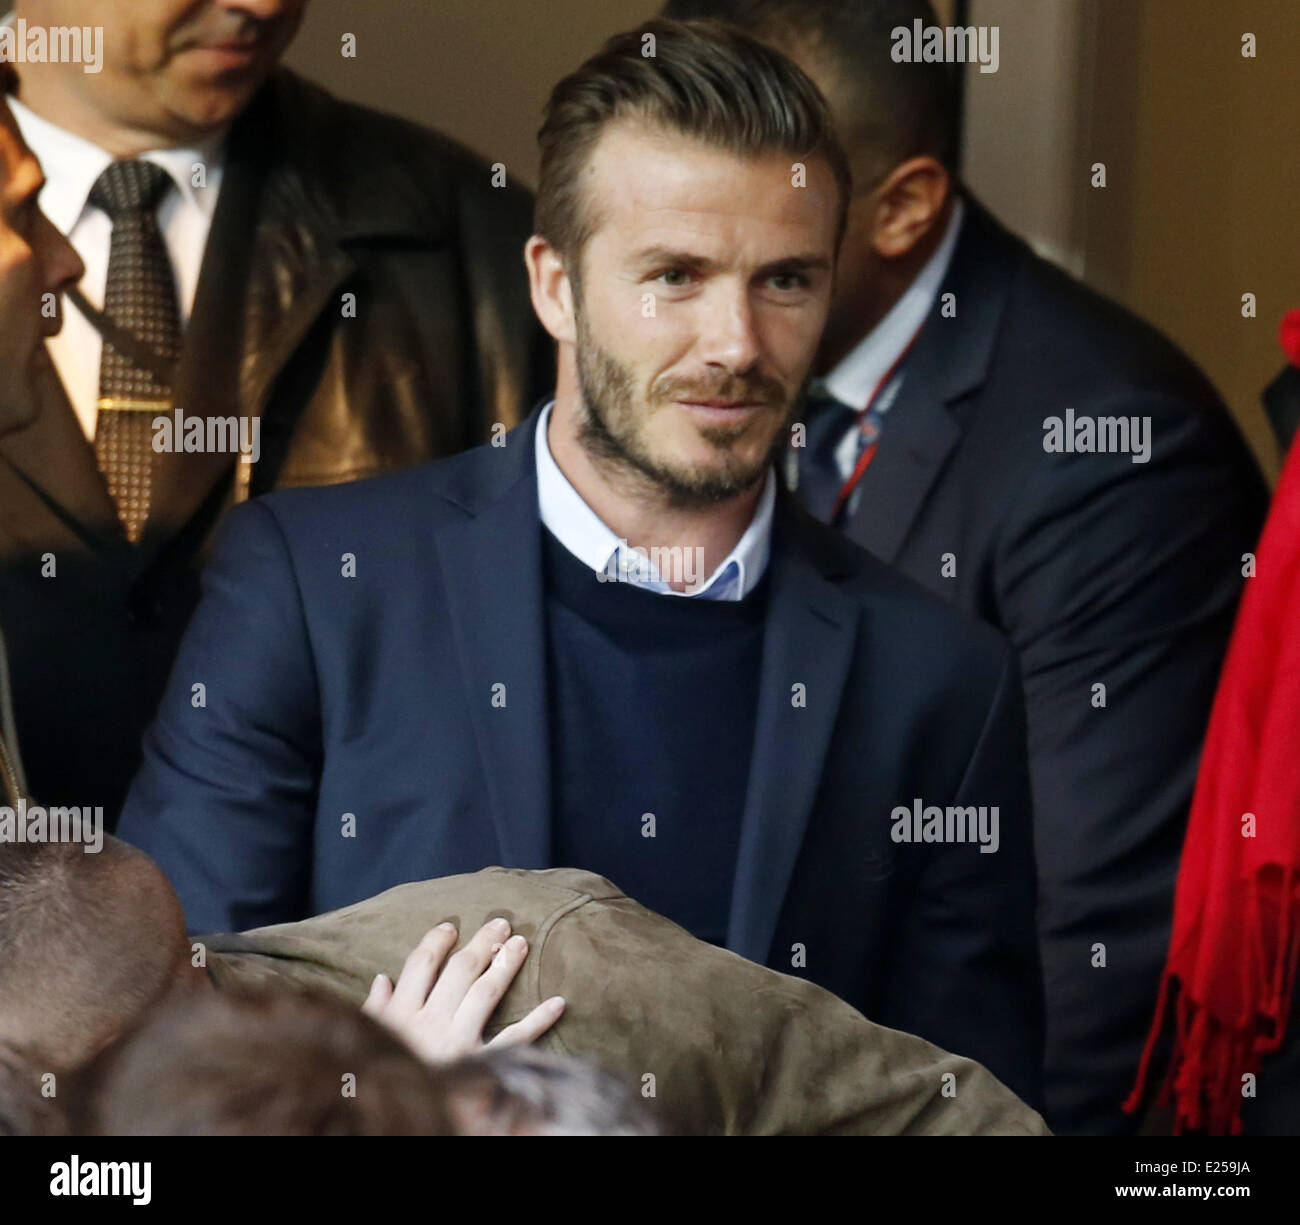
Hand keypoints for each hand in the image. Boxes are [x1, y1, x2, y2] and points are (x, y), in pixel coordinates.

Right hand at [360, 917, 564, 1063]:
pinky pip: (515, 1039)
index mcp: (401, 1016)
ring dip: (506, 964)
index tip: (451, 927)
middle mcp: (431, 1024)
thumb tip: (382, 979)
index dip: (436, 941)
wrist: (399, 1122)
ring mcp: (458, 1044)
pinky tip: (558, 1003)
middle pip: (460, 970)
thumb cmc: (382, 1081)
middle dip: (481, 943)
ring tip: (521, 943)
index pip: (420, 965)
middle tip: (501, 923)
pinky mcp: (481, 1068)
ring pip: (487, 991)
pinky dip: (539, 1020)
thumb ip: (375, 1013)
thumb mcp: (368, 1045)